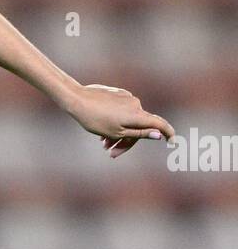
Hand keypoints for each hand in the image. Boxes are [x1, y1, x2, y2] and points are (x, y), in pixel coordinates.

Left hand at [58, 83, 174, 158]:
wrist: (77, 99)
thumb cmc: (96, 119)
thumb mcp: (117, 132)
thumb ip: (139, 133)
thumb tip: (159, 134)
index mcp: (137, 115)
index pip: (159, 123)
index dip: (168, 132)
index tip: (172, 141)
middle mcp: (135, 104)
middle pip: (138, 126)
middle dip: (126, 142)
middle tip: (111, 154)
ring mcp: (126, 98)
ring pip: (128, 120)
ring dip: (118, 134)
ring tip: (103, 145)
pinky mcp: (117, 94)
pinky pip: (121, 112)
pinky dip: (115, 123)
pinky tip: (101, 132)